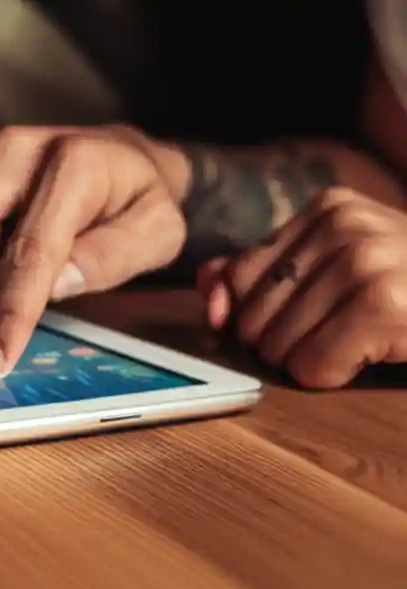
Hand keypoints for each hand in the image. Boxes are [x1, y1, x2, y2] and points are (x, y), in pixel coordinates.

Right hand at [0, 125, 186, 377]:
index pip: (28, 253)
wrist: (110, 154)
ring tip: (4, 255)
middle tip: (20, 283)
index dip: (8, 314)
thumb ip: (116, 257)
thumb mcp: (157, 234)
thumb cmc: (133, 202)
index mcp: (73, 164)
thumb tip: (61, 280)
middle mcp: (12, 146)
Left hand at [199, 188, 406, 388]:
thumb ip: (268, 270)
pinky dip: (332, 375)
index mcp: (329, 209)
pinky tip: (371, 357)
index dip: (250, 314)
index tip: (291, 324)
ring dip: (310, 362)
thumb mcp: (343, 266)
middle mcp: (345, 225)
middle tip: (337, 335)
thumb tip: (208, 288)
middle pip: (251, 315)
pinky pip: (311, 366)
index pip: (238, 277)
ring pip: (276, 345)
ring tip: (359, 342)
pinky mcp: (384, 305)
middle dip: (282, 343)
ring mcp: (365, 262)